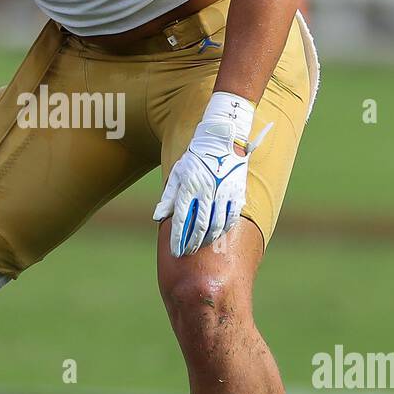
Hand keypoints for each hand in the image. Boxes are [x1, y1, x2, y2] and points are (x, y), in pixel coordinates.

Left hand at [154, 93, 271, 257]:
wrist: (221, 141)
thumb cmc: (195, 159)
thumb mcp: (177, 174)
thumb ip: (168, 197)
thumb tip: (157, 217)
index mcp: (189, 186)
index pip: (181, 218)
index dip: (178, 238)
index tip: (174, 251)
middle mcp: (206, 191)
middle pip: (199, 225)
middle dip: (192, 243)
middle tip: (186, 253)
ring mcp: (223, 193)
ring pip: (216, 224)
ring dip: (207, 240)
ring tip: (200, 247)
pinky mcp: (236, 193)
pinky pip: (231, 217)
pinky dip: (224, 229)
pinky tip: (217, 235)